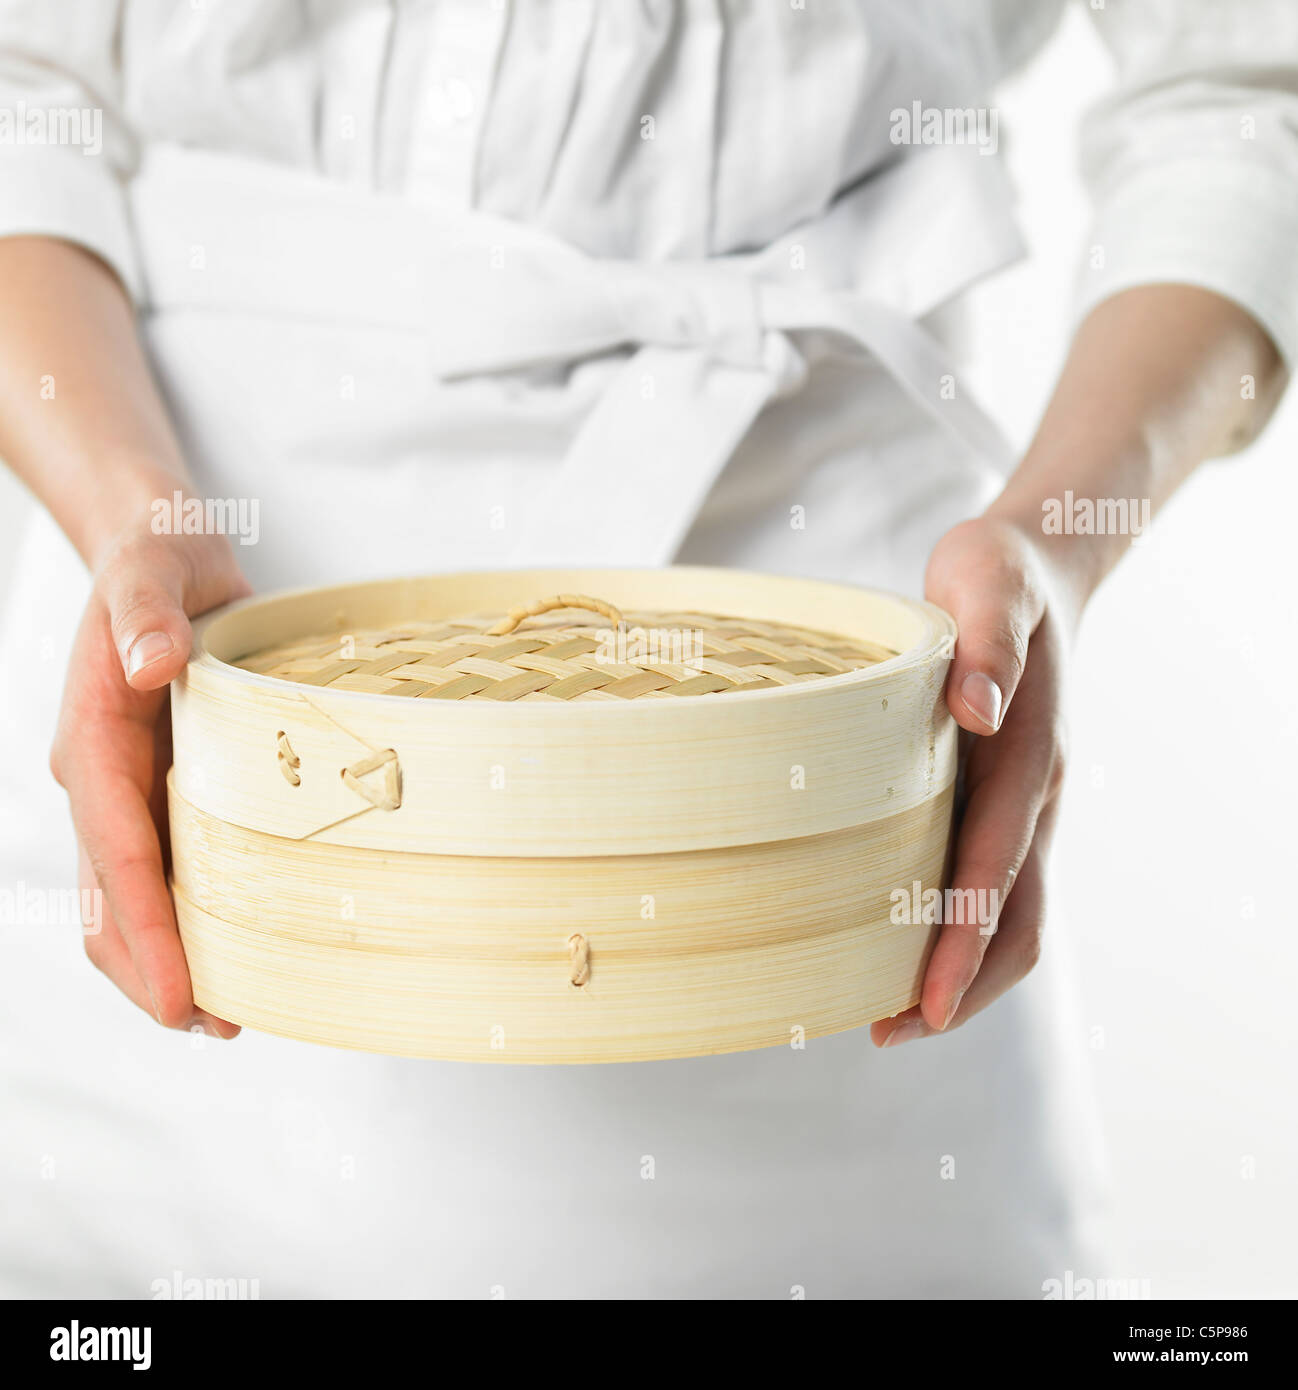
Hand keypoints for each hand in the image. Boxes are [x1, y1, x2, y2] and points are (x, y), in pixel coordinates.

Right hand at [50, 523, 251, 1036]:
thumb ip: (147, 614)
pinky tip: (234, 945)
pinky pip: (162, 867)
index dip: (147, 927)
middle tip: (219, 1025)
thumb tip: (149, 666)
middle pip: (112, 896)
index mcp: (95, 736)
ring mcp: (127, 787)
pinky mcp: (160, 785)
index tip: (182, 995)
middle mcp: (101, 775)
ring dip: (166, 957)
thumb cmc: (158, 559)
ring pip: (130, 895)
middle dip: (152, 970)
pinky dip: (185, 917)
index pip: (119, 849)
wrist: (154, 549)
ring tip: (227, 1012)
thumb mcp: (156, 569)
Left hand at [872, 514, 1071, 1045]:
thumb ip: (988, 643)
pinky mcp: (998, 802)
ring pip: (1011, 915)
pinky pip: (990, 885)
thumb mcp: (986, 585)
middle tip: (887, 1034)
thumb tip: (979, 711)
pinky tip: (895, 946)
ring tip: (884, 1017)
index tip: (923, 1004)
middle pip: (1018, 920)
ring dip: (959, 973)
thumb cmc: (996, 577)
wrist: (1033, 570)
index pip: (997, 867)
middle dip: (960, 985)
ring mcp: (1023, 805)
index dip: (962, 939)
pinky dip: (955, 933)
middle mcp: (1036, 795)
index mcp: (1033, 756)